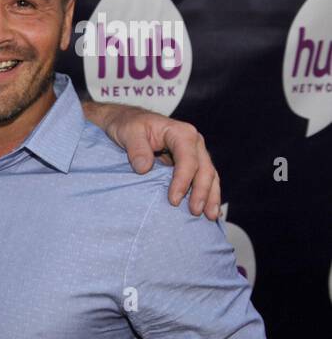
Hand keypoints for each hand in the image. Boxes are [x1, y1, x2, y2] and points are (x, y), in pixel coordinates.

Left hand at [87, 103, 220, 218]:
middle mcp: (193, 143)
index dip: (182, 181)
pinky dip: (208, 194)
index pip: (188, 159)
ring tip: (210, 216)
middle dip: (202, 192)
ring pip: (209, 176)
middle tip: (195, 212)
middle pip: (204, 169)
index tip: (173, 200)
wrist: (127, 122)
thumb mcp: (128, 132)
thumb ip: (136, 148)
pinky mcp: (191, 164)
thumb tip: (144, 168)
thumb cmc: (128, 125)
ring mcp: (195, 153)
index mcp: (181, 133)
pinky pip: (203, 180)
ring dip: (211, 197)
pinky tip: (210, 210)